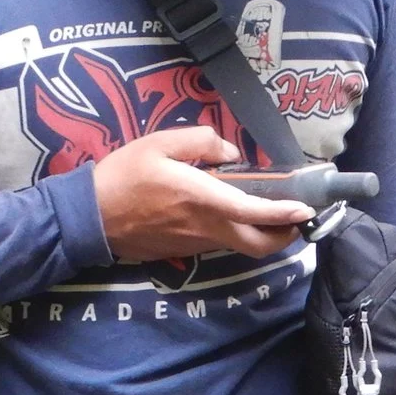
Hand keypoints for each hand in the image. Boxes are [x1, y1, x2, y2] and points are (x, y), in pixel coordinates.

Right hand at [92, 126, 313, 261]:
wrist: (89, 217)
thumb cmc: (123, 176)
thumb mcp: (158, 143)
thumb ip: (201, 142)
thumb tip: (230, 154)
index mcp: (201, 199)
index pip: (253, 212)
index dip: (283, 214)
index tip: (305, 209)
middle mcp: (205, 228)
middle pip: (257, 245)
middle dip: (284, 236)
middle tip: (296, 218)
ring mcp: (195, 245)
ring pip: (240, 245)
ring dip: (261, 233)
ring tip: (270, 210)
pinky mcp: (184, 252)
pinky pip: (220, 243)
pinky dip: (236, 232)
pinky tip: (232, 213)